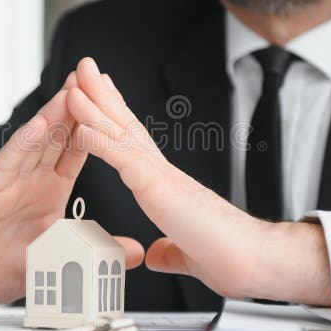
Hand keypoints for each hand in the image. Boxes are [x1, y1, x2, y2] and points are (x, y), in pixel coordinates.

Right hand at [0, 72, 144, 307]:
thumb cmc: (4, 266)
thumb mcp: (61, 256)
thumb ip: (99, 249)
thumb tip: (137, 251)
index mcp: (51, 191)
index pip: (76, 151)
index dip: (93, 127)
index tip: (112, 104)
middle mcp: (32, 180)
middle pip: (57, 136)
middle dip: (75, 108)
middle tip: (93, 79)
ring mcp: (10, 182)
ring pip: (35, 142)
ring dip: (53, 116)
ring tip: (72, 91)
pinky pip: (9, 163)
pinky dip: (23, 143)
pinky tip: (39, 125)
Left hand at [66, 57, 330, 305]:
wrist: (256, 263)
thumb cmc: (230, 256)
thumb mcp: (187, 253)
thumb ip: (170, 251)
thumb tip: (157, 255)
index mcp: (166, 186)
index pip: (134, 145)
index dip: (115, 119)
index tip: (101, 97)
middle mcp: (162, 175)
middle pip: (125, 127)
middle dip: (101, 96)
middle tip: (84, 68)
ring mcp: (162, 179)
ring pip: (121, 135)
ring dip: (95, 107)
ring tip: (74, 82)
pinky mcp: (161, 191)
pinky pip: (124, 161)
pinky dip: (101, 142)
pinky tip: (81, 126)